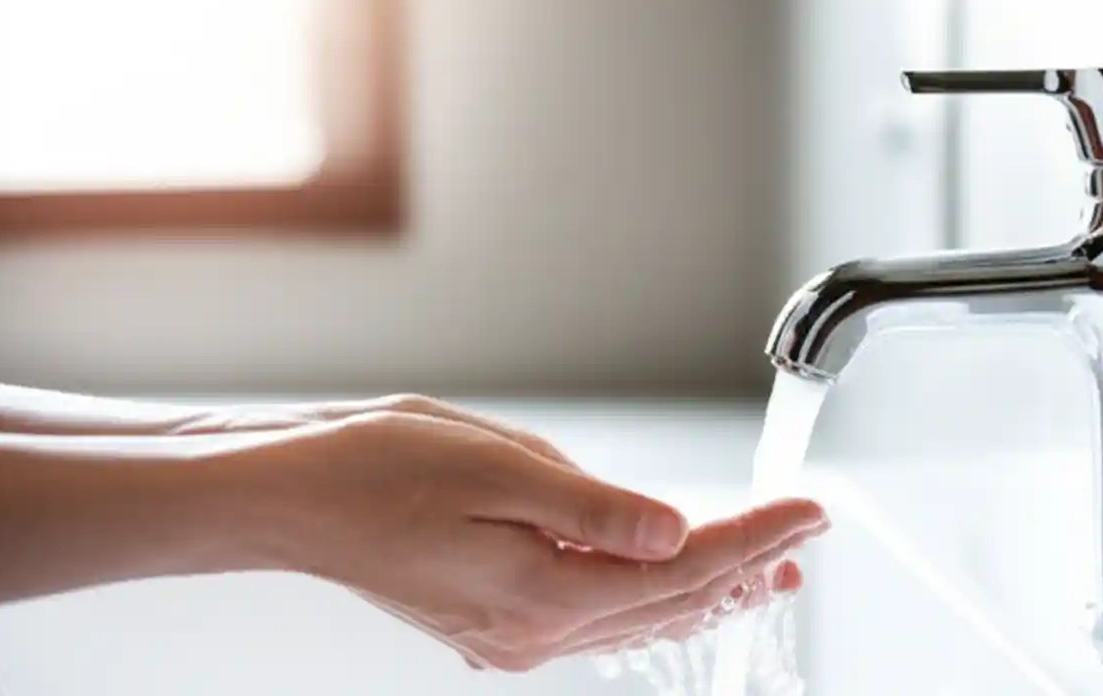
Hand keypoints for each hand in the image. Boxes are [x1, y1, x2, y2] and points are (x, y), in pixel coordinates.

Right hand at [231, 409, 829, 671]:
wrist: (295, 498)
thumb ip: (597, 510)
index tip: (808, 512)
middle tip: (805, 536)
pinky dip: (651, 593)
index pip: (683, 567)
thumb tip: (676, 533)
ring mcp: (514, 633)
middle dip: (747, 566)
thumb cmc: (375, 471)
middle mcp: (534, 629)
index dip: (753, 537)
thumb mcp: (496, 469)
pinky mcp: (496, 619)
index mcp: (542, 592)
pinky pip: (600, 613)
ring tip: (764, 570)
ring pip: (639, 615)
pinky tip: (672, 578)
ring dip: (707, 587)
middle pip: (671, 601)